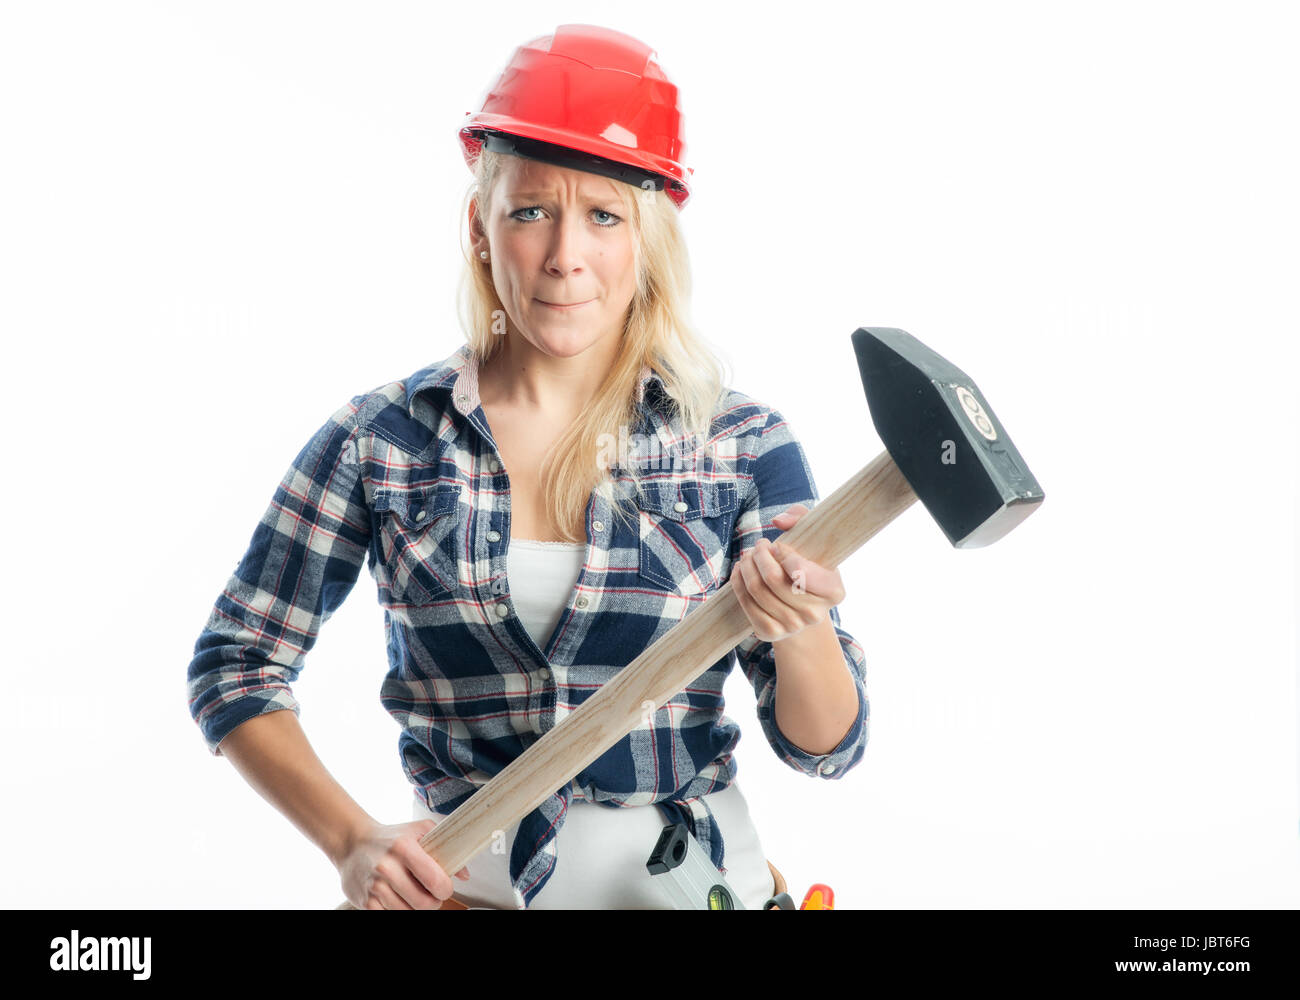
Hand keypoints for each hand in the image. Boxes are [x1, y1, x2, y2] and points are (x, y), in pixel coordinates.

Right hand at [338, 818, 470, 909]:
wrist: (354, 842)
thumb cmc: (391, 837)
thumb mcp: (420, 831)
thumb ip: (445, 847)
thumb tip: (464, 874)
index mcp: (404, 847)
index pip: (434, 880)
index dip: (445, 889)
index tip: (445, 887)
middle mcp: (387, 867)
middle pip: (423, 903)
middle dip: (434, 902)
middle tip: (433, 895)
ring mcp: (374, 885)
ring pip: (407, 912)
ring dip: (416, 908)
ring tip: (415, 894)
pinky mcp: (364, 900)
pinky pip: (389, 915)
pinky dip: (398, 910)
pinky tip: (399, 898)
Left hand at [732, 504, 845, 642]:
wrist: (800, 604)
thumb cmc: (807, 565)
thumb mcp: (812, 539)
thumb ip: (800, 517)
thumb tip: (778, 521)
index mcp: (834, 591)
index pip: (799, 571)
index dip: (782, 553)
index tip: (778, 545)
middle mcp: (816, 614)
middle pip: (773, 579)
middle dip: (759, 555)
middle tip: (759, 546)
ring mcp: (793, 626)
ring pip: (757, 590)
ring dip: (747, 566)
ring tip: (749, 556)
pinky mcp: (771, 633)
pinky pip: (747, 605)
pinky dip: (738, 583)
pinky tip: (740, 570)